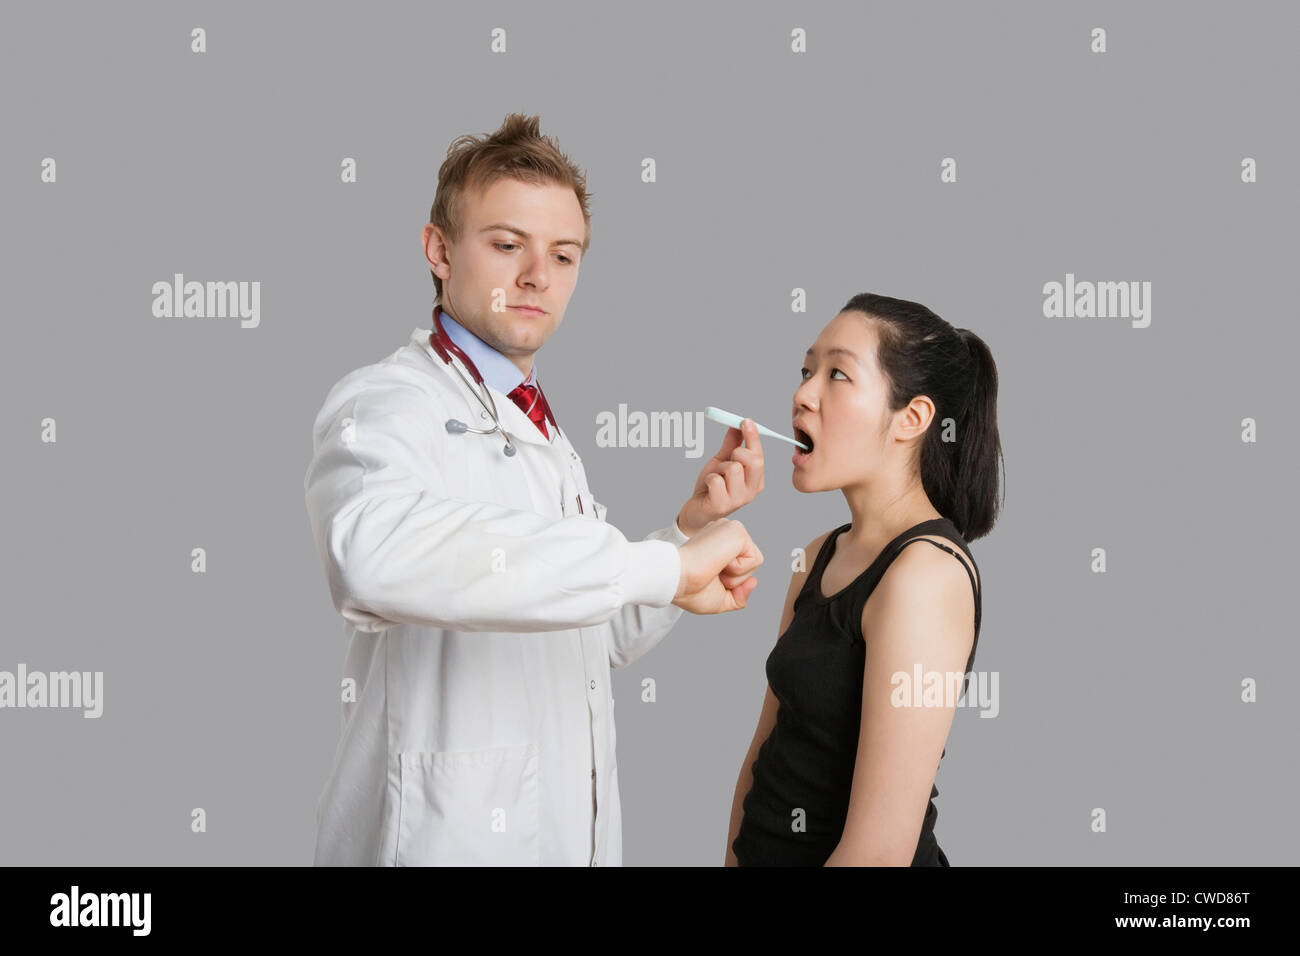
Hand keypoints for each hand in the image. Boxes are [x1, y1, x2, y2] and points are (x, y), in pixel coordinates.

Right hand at [672, 518, 762, 614]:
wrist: (675, 578)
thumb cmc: (689, 589)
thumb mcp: (718, 599)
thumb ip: (739, 596)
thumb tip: (754, 582)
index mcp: (717, 545)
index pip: (741, 567)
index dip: (730, 583)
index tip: (707, 579)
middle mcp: (724, 534)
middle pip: (750, 565)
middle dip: (735, 580)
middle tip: (712, 575)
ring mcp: (730, 529)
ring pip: (754, 561)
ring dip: (736, 576)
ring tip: (715, 569)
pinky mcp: (736, 530)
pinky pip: (755, 558)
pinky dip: (739, 569)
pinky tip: (720, 563)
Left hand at [678, 419, 764, 536]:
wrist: (696, 511)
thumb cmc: (712, 488)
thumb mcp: (722, 462)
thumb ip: (732, 445)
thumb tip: (737, 425)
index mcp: (755, 480)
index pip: (759, 455)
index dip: (753, 437)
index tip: (745, 421)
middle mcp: (751, 491)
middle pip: (754, 461)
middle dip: (738, 452)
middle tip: (727, 457)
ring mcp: (737, 500)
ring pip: (733, 468)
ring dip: (719, 468)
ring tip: (715, 477)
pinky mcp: (721, 506)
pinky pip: (716, 480)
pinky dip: (709, 478)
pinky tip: (708, 486)